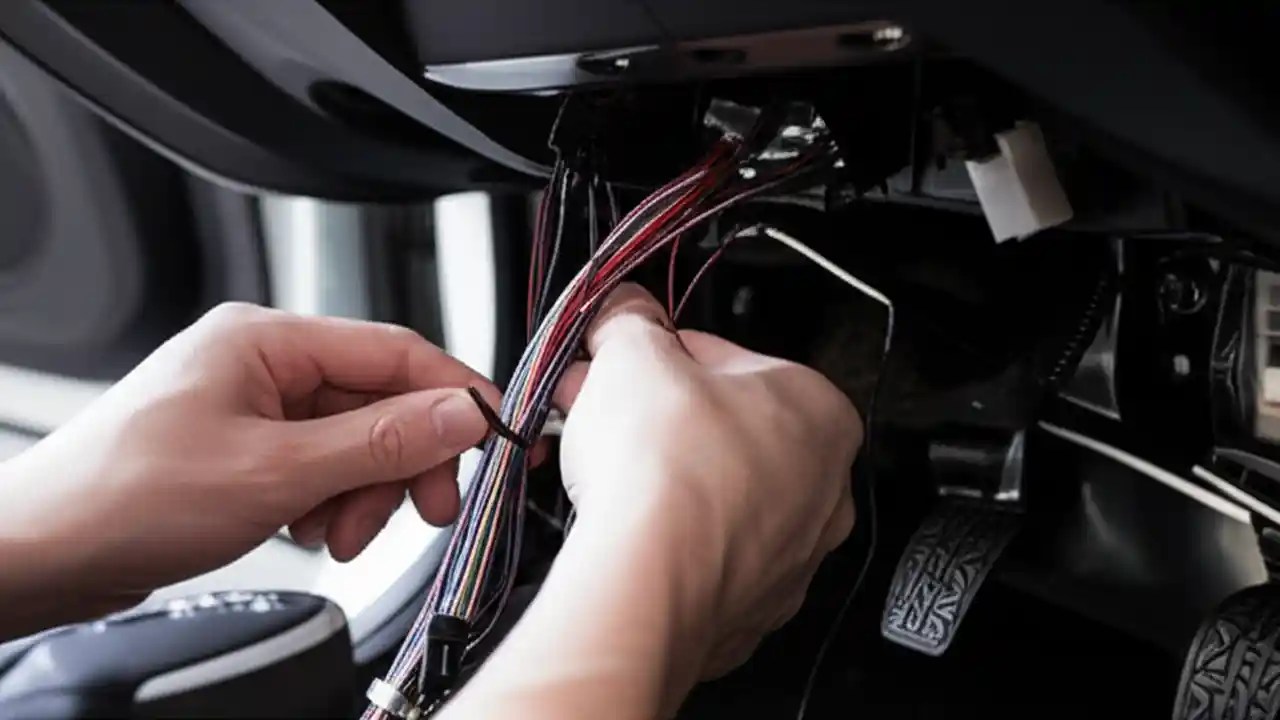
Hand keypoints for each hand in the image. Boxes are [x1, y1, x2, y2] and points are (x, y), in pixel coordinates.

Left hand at [0, 303, 496, 633]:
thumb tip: (461, 413)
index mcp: (267, 339)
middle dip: (402, 462)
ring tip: (337, 534)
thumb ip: (379, 441)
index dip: (454, 395)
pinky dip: (329, 502)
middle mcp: (264, 363)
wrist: (43, 553)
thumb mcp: (275, 472)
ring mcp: (254, 407)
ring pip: (354, 441)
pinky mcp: (247, 449)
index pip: (394, 352)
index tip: (495, 437)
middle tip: (427, 510)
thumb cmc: (124, 496)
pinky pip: (321, 466)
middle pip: (379, 401)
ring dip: (363, 493)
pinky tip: (306, 529)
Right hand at [442, 284, 859, 719]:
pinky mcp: (754, 608)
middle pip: (723, 428)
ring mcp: (794, 556)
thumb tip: (623, 306)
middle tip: (599, 411)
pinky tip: (631, 531)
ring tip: (606, 474)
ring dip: (663, 477)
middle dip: (656, 416)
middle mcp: (825, 488)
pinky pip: (706, 557)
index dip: (656, 356)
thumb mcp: (634, 355)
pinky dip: (670, 541)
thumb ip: (631, 319)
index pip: (726, 357)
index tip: (617, 364)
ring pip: (717, 495)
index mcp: (821, 411)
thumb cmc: (663, 473)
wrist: (648, 586)